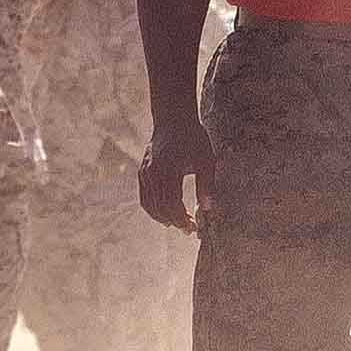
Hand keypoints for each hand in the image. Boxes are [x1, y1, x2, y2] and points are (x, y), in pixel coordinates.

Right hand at [137, 116, 213, 234]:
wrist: (174, 120)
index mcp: (169, 169)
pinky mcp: (143, 172)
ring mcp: (145, 172)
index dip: (182, 218)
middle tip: (189, 229)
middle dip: (174, 221)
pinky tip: (166, 214)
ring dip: (163, 217)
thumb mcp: (206, 160)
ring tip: (178, 223)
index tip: (193, 227)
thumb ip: (206, 184)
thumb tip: (207, 208)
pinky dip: (153, 209)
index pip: (172, 203)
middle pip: (160, 207)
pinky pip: (145, 197)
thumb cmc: (193, 139)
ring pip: (150, 204)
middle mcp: (153, 172)